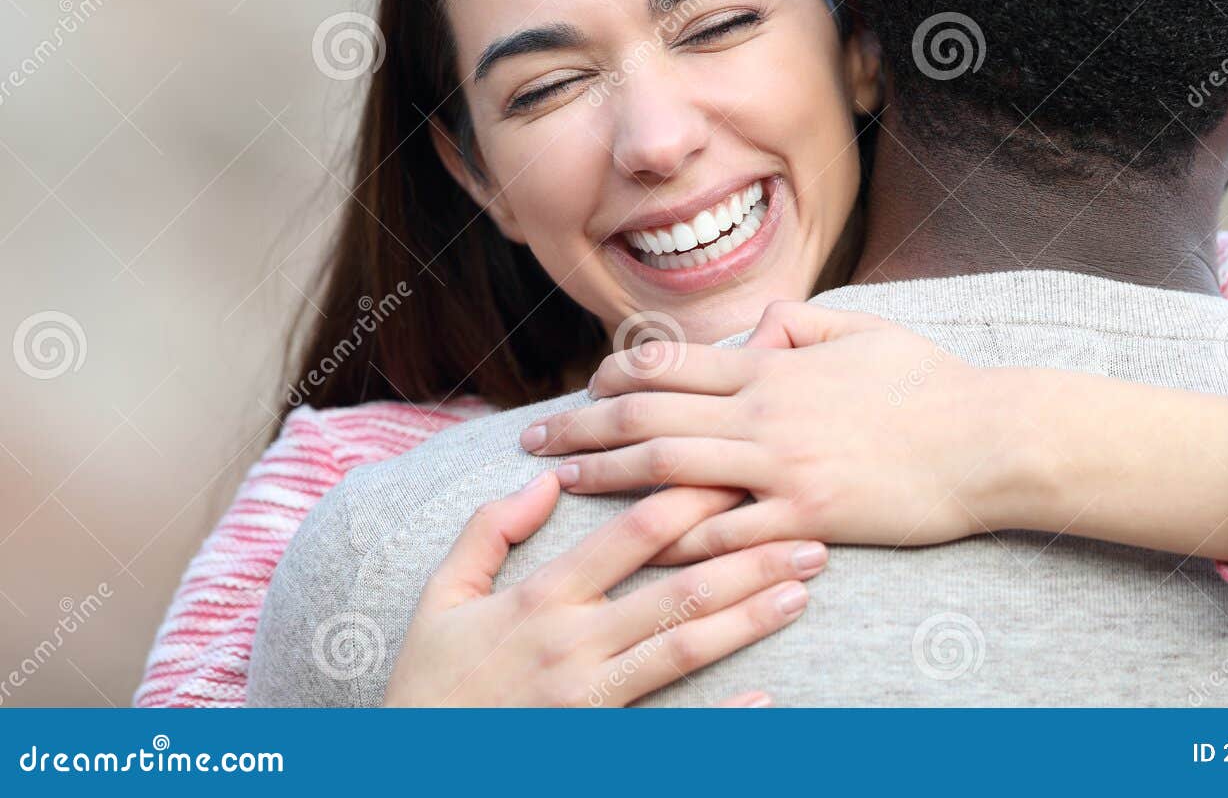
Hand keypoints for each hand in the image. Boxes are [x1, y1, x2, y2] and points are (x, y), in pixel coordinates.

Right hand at [383, 472, 825, 705]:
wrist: (409, 773)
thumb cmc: (428, 684)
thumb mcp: (439, 599)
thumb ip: (488, 533)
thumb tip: (541, 479)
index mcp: (541, 598)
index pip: (632, 534)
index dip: (691, 497)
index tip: (741, 470)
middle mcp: (574, 644)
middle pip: (678, 588)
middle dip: (747, 557)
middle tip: (808, 534)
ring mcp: (589, 701)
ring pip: (684, 649)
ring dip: (749, 618)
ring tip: (801, 592)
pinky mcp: (597, 748)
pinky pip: (671, 736)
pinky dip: (721, 722)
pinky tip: (769, 701)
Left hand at [522, 301, 1037, 559]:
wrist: (988, 439)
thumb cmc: (934, 385)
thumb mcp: (867, 331)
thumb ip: (806, 324)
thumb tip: (764, 327)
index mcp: (775, 366)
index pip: (672, 364)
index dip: (616, 376)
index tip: (585, 390)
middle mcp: (764, 412)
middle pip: (648, 414)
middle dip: (582, 426)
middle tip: (534, 442)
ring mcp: (780, 466)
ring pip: (667, 469)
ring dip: (604, 476)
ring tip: (560, 485)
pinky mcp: (804, 517)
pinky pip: (722, 530)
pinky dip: (673, 536)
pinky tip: (634, 545)